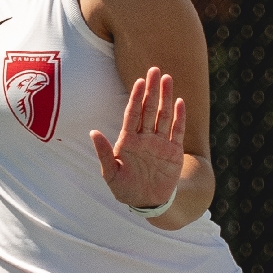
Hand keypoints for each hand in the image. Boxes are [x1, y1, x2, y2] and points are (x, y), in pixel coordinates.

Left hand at [91, 66, 186, 210]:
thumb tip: (92, 132)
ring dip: (166, 97)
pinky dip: (179, 117)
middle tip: (155, 70)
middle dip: (152, 90)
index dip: (136, 97)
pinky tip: (179, 102)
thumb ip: (104, 153)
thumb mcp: (111, 173)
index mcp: (128, 140)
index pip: (132, 113)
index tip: (139, 81)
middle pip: (149, 109)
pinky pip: (177, 131)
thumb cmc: (125, 188)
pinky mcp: (174, 152)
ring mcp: (160, 143)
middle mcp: (145, 137)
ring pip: (163, 115)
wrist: (147, 203)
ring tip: (168, 79)